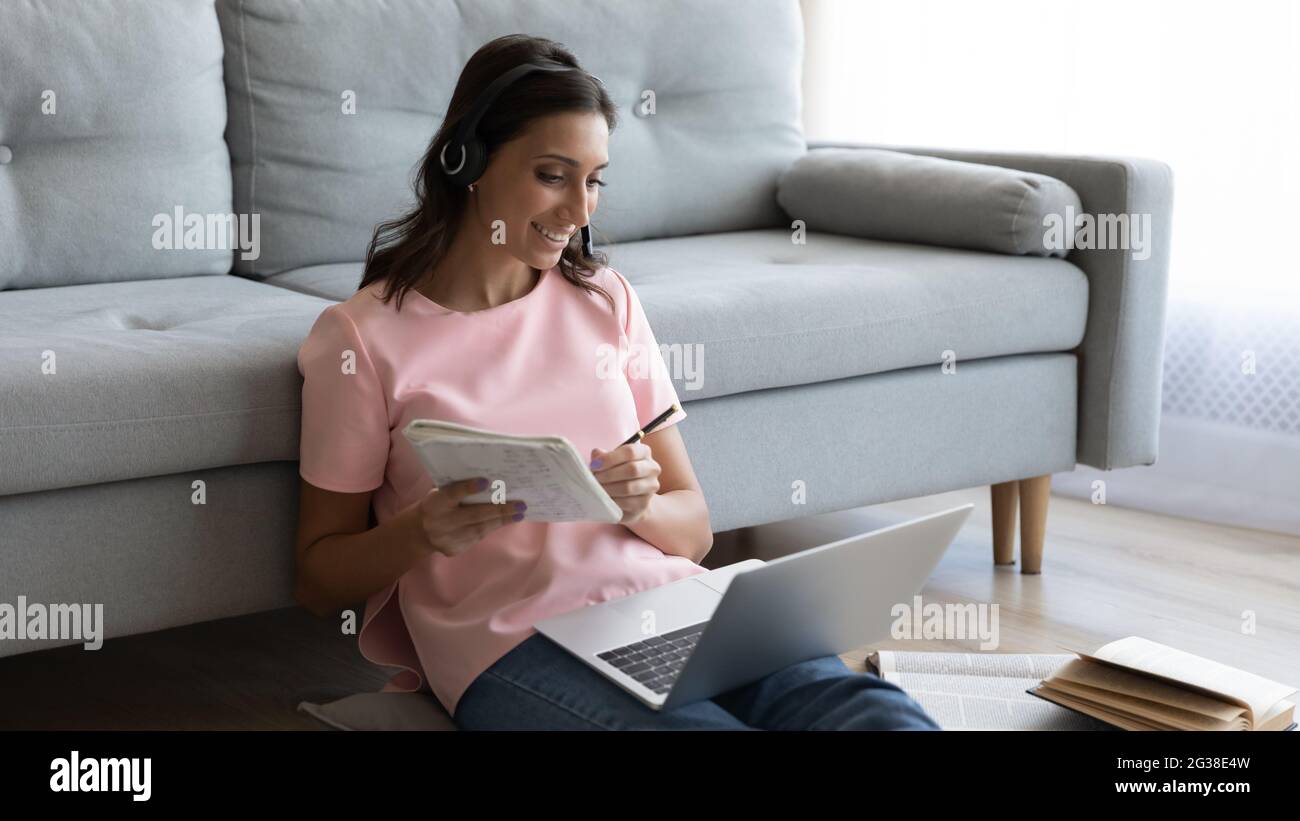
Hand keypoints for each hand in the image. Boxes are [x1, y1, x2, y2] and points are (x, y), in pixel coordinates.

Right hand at [411, 477, 526, 556]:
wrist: (418, 532)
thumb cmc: (437, 505)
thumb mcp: (439, 493)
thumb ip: (457, 488)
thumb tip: (490, 481)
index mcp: (435, 503)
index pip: (452, 494)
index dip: (468, 488)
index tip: (486, 481)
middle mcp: (441, 522)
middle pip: (473, 515)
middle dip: (499, 509)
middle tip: (520, 504)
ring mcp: (448, 539)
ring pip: (480, 529)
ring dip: (502, 520)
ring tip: (519, 513)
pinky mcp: (454, 549)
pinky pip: (478, 538)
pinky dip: (493, 528)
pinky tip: (506, 521)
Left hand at [590, 443, 660, 523]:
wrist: (630, 498)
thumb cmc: (618, 474)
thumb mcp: (610, 461)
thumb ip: (602, 456)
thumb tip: (596, 455)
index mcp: (644, 452)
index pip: (630, 451)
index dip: (610, 458)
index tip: (595, 465)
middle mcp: (652, 468)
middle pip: (632, 469)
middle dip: (609, 474)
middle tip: (595, 479)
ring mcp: (651, 486)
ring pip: (629, 487)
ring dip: (609, 488)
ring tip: (598, 489)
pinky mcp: (645, 503)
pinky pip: (627, 502)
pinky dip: (613, 500)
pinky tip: (605, 498)